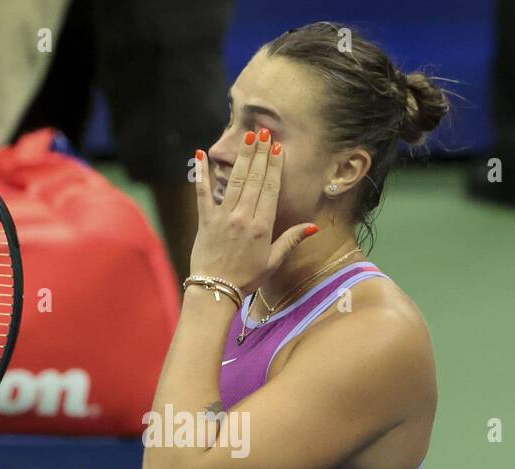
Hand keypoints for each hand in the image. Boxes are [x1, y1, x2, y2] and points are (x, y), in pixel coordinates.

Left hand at [189, 128, 318, 293]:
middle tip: (263, 131)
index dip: (274, 166)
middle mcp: (243, 217)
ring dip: (242, 157)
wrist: (216, 290)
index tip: (277, 148)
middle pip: (254, 179)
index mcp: (262, 226)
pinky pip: (202, 192)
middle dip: (259, 154)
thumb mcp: (273, 261)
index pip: (270, 189)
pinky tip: (201, 154)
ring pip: (234, 180)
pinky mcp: (205, 220)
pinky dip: (201, 173)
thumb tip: (313, 226)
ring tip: (247, 137)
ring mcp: (223, 217)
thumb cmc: (247, 278)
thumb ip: (291, 240)